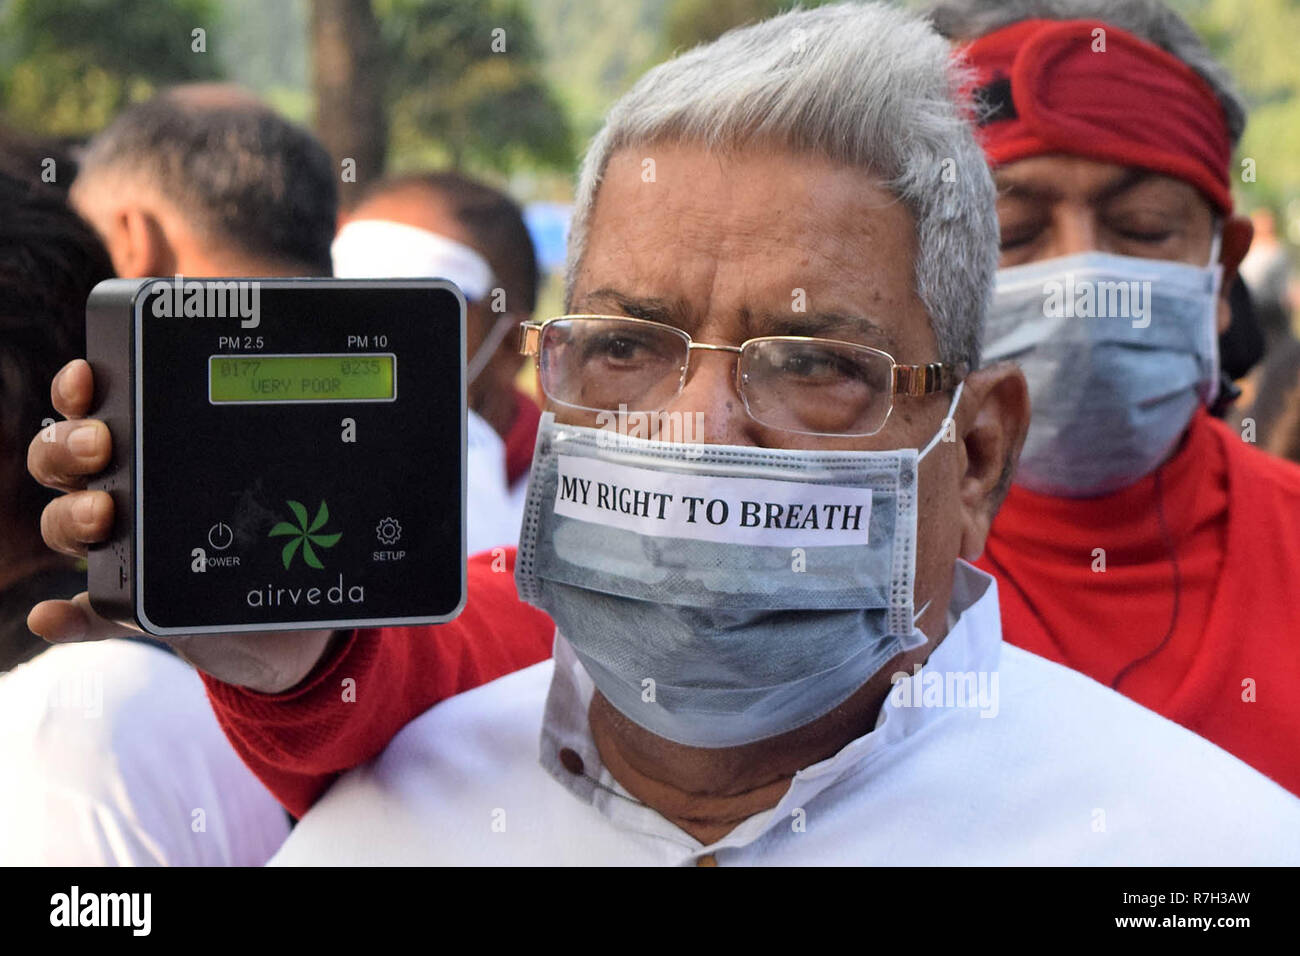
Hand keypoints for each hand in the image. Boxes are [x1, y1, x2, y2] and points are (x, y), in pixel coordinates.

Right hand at [26, 359, 338, 691]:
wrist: (295, 612)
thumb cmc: (290, 533)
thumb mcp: (293, 487)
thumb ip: (294, 457)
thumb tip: (336, 414)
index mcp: (162, 452)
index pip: (102, 409)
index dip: (79, 390)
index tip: (87, 378)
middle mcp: (131, 494)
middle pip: (66, 460)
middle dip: (67, 446)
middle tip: (101, 446)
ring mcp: (127, 552)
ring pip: (67, 525)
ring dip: (70, 517)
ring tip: (102, 516)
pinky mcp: (133, 611)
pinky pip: (88, 613)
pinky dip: (66, 616)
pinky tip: (54, 615)